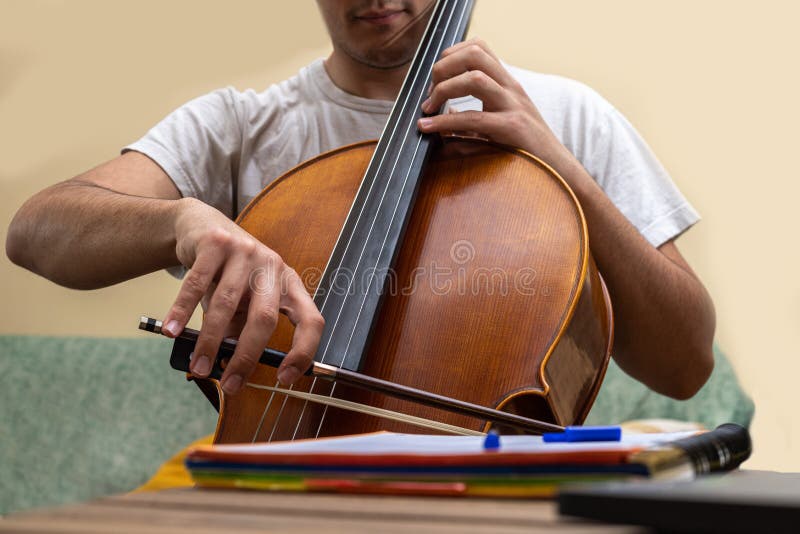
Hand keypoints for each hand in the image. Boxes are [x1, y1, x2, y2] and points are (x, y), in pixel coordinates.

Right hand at [161, 198, 324, 394]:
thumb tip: (230, 366)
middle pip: (265, 318)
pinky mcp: (217, 243)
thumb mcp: (244, 300)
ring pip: (227, 305)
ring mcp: (246, 252)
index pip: (310, 320)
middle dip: (246, 357)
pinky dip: (182, 312)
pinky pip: (197, 285)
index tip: (285, 378)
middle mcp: (272, 266)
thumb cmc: (228, 273)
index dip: (304, 351)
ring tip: (198, 365)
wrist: (202, 225)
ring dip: (210, 341)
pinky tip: (173, 332)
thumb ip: (241, 329)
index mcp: (289, 284)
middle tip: (230, 384)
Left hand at [417, 38, 562, 160]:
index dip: (452, 54)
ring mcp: (513, 106)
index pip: (479, 48)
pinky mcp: (512, 129)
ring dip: (443, 89)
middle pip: (475, 54)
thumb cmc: (527, 149)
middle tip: (429, 92)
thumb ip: (474, 116)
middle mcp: (511, 89)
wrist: (559, 169)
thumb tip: (444, 115)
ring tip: (428, 108)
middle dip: (443, 68)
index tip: (436, 76)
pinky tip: (429, 128)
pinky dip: (443, 122)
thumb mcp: (501, 123)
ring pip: (474, 79)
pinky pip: (473, 119)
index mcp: (508, 84)